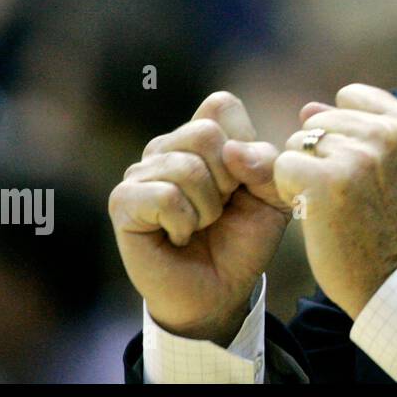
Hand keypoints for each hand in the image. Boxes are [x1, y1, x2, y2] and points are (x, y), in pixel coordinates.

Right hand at [108, 92, 290, 343]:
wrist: (221, 291)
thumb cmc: (244, 239)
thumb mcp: (273, 198)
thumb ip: (268, 166)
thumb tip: (233, 151)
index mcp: (202, 137)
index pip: (220, 105)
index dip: (244, 144)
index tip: (245, 180)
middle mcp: (167, 146)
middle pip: (205, 132)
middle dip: (228, 179)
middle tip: (222, 207)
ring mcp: (141, 172)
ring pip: (187, 167)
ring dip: (208, 208)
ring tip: (201, 225)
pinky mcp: (123, 202)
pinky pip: (165, 195)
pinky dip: (184, 222)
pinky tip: (179, 235)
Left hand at [275, 84, 396, 319]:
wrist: (396, 280)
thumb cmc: (392, 225)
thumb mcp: (396, 167)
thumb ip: (359, 131)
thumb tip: (307, 106)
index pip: (351, 96)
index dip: (342, 131)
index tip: (357, 166)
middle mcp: (387, 133)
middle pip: (319, 120)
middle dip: (320, 153)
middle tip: (346, 194)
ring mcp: (357, 156)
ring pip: (298, 141)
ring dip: (304, 173)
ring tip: (332, 204)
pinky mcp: (325, 181)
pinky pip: (283, 165)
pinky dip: (288, 190)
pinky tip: (313, 211)